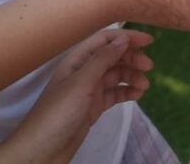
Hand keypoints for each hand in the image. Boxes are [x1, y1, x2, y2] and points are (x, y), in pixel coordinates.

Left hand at [0, 29, 153, 163]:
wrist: (40, 151)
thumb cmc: (57, 113)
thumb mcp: (81, 83)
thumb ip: (102, 59)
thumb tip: (123, 39)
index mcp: (77, 60)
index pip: (105, 40)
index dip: (126, 37)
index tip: (149, 41)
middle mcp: (84, 72)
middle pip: (113, 56)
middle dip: (132, 58)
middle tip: (149, 67)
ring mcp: (89, 90)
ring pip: (116, 75)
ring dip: (131, 76)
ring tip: (144, 86)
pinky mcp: (93, 107)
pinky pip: (114, 93)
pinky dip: (127, 92)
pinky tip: (137, 95)